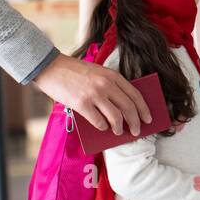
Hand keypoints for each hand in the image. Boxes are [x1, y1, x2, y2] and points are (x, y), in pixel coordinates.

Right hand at [33, 54, 151, 135]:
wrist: (51, 67)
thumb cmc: (74, 72)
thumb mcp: (98, 72)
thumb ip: (110, 85)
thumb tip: (122, 107)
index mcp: (112, 75)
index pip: (135, 95)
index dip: (144, 109)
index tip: (148, 118)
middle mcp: (106, 85)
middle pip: (128, 108)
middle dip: (135, 122)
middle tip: (136, 131)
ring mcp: (94, 94)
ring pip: (116, 117)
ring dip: (119, 128)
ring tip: (118, 132)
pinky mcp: (81, 104)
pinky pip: (98, 121)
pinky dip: (102, 126)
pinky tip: (102, 127)